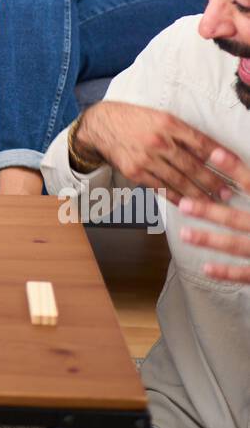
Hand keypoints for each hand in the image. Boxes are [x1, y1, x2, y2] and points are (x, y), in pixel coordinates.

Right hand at [75, 102, 230, 204]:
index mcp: (168, 123)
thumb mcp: (159, 116)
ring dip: (198, 194)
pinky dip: (176, 197)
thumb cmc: (134, 119)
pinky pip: (160, 188)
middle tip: (228, 192)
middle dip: (213, 181)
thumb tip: (208, 151)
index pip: (201, 142)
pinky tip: (188, 204)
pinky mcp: (135, 172)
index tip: (234, 167)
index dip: (220, 157)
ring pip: (178, 180)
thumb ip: (182, 132)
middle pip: (192, 165)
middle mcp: (158, 141)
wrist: (101, 125)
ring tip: (213, 202)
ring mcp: (146, 158)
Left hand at [178, 147, 249, 281]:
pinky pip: (249, 273)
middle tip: (184, 204)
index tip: (214, 154)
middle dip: (209, 211)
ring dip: (210, 240)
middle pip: (238, 219)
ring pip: (237, 246)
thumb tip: (240, 169)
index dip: (236, 169)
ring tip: (185, 234)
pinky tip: (207, 268)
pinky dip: (228, 272)